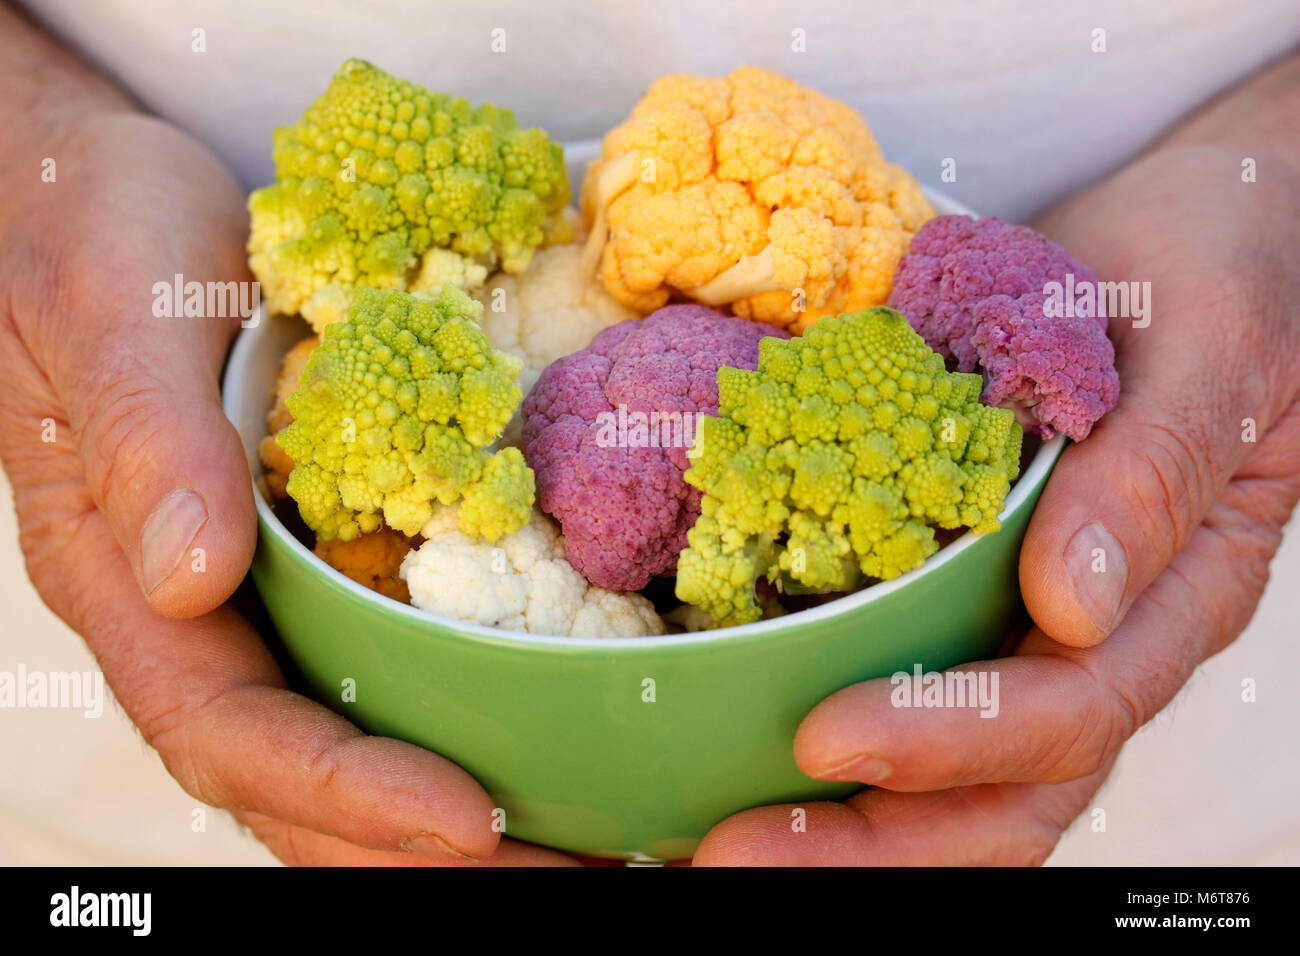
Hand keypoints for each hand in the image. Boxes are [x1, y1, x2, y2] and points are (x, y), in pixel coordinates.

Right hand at [0, 103, 575, 865]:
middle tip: (569, 865)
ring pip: (338, 733)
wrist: (88, 183)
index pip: (231, 729)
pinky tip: (542, 716)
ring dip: (441, 809)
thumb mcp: (113, 302)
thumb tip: (191, 576)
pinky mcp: (307, 540)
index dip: (346, 790)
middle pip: (292, 776)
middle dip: (416, 844)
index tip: (473, 817)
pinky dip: (452, 707)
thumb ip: (145, 436)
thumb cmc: (87, 226)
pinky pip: (373, 652)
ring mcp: (249, 581)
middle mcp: (189, 604)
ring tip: (577, 836)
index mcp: (124, 573)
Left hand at [691, 135, 1299, 863]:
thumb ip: (1153, 469)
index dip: (956, 738)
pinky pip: (915, 683)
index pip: (1076, 709)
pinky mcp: (977, 586)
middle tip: (736, 853)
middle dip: (878, 839)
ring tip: (719, 840)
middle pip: (1012, 791)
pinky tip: (740, 747)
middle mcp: (1111, 631)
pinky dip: (838, 736)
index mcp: (1180, 588)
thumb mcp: (1204, 342)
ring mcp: (1042, 621)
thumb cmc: (1214, 265)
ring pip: (963, 775)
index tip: (830, 737)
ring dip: (848, 825)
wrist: (1188, 227)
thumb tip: (1075, 606)